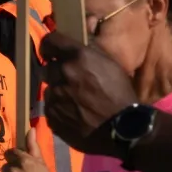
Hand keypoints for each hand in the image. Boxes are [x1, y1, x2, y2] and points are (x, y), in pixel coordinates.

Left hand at [41, 31, 135, 151]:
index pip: (50, 41)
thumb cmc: (121, 94)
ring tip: (75, 101)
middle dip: (57, 72)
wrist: (122, 129)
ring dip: (59, 91)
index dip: (50, 46)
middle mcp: (62, 73)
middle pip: (49, 68)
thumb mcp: (110, 65)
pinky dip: (59, 108)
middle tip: (71, 82)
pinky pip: (51, 107)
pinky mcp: (51, 115)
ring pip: (50, 88)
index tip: (51, 52)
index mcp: (77, 57)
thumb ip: (89, 53)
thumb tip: (75, 46)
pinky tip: (74, 114)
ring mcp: (54, 95)